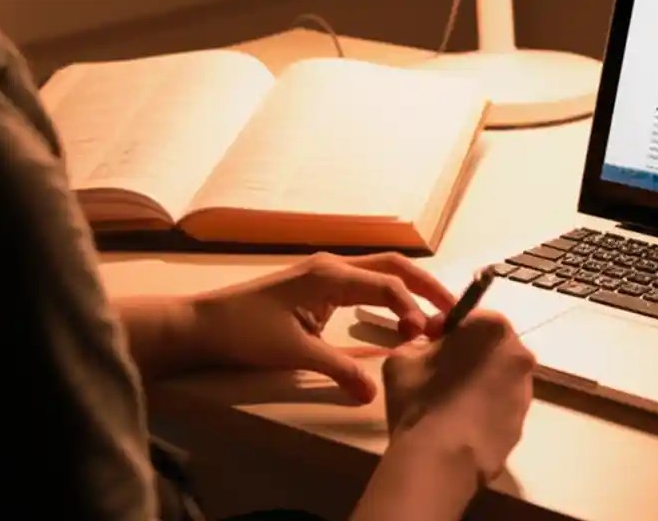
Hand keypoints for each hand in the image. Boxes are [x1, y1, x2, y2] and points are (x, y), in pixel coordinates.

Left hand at [189, 252, 456, 402]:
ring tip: (436, 312)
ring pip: (380, 270)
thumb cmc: (244, 332)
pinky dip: (390, 293)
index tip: (425, 337)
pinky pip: (365, 281)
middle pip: (393, 265)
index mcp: (329, 274)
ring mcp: (324, 272)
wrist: (202, 325)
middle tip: (455, 310)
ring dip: (410, 287)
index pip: (386, 285)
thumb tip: (373, 393)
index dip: (411, 309)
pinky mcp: (317, 285)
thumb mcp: (294, 353)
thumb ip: (337, 371)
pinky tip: (399, 314)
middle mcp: (331, 265)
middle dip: (426, 285)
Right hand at [381, 310, 535, 482]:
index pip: (469, 317)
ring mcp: (524, 392)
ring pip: (498, 378)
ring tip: (448, 403)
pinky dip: (485, 410)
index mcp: (493, 328)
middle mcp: (518, 354)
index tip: (427, 343)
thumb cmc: (422, 398)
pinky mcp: (522, 424)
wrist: (442, 460)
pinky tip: (460, 425)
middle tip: (438, 372)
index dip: (445, 329)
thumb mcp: (401, 358)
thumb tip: (427, 349)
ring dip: (478, 382)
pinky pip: (500, 407)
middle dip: (467, 354)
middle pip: (489, 347)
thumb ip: (417, 343)